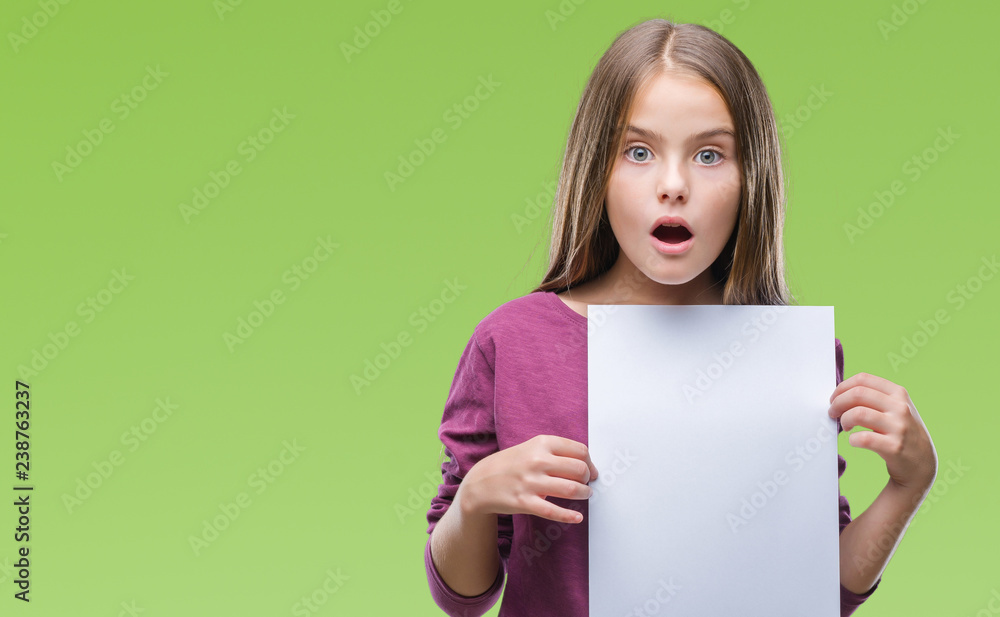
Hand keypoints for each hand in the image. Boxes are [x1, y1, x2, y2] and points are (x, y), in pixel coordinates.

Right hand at [459, 434, 598, 523]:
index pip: (579, 450)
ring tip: (584, 495)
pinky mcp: (525, 502)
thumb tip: (584, 464)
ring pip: (571, 489)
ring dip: (584, 494)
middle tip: (587, 483)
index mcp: (541, 443)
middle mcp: (537, 460)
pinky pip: (553, 511)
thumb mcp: (531, 447)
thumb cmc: (510, 464)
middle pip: (579, 469)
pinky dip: (569, 516)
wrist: (480, 482)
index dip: (590, 462)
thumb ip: (555, 452)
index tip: (590, 470)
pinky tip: (577, 517)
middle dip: (588, 478)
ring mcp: (531, 482)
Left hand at [828, 372, 937, 493]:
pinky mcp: (894, 447)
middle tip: (833, 412)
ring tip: (845, 427)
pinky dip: (853, 439)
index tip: (834, 398)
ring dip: (844, 420)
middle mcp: (900, 407)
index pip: (863, 379)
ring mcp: (898, 427)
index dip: (842, 387)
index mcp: (898, 393)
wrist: (923, 462)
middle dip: (838, 402)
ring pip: (858, 413)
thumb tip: (840, 393)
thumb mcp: (896, 407)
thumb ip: (874, 396)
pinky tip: (854, 441)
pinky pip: (864, 438)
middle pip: (857, 393)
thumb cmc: (902, 431)